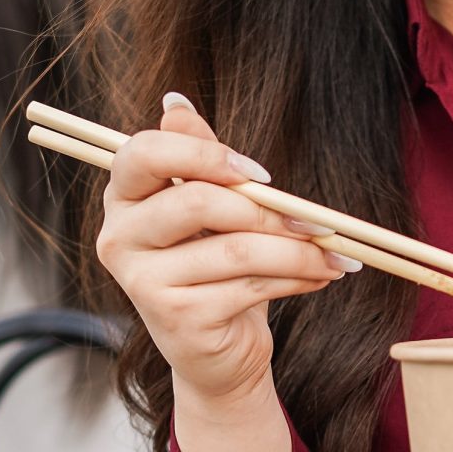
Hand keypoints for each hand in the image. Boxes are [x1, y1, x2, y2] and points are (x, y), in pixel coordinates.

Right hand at [94, 94, 354, 410]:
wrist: (217, 349)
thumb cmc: (213, 266)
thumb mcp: (208, 207)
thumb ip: (195, 156)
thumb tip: (175, 102)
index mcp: (122, 198)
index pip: (145, 153)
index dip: (206, 154)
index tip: (261, 174)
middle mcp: (118, 238)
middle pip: (198, 201)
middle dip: (269, 210)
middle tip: (318, 222)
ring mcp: (142, 283)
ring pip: (236, 249)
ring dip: (298, 250)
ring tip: (333, 254)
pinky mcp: (176, 319)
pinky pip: (249, 286)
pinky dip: (297, 277)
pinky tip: (319, 276)